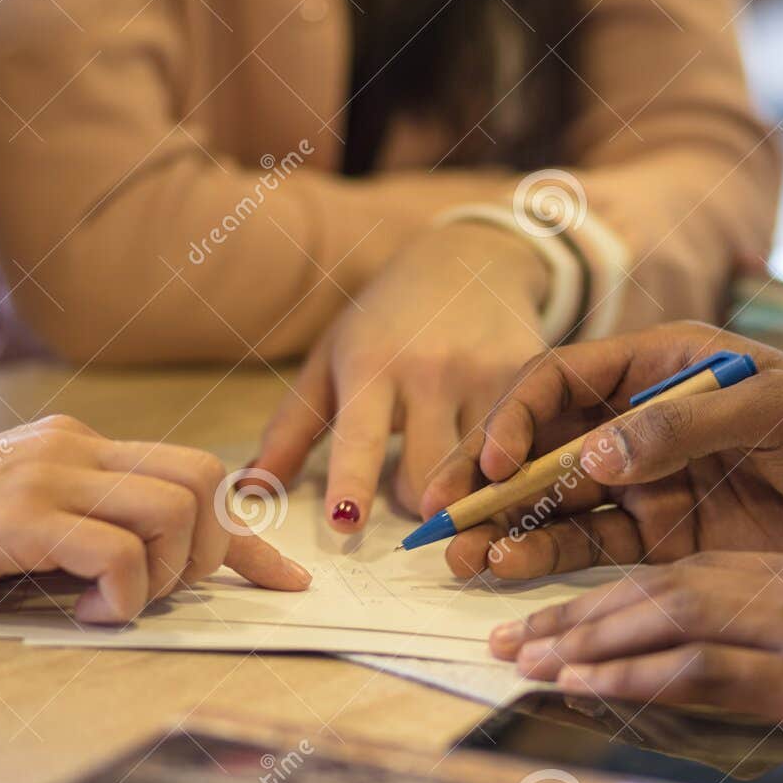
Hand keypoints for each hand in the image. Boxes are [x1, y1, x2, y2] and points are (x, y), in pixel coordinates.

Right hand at [0, 415, 311, 621]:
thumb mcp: (18, 519)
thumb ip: (81, 526)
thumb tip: (151, 573)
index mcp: (80, 445)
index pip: (195, 474)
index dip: (250, 538)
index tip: (283, 581)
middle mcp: (74, 447)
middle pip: (204, 478)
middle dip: (214, 551)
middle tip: (162, 596)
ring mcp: (48, 474)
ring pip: (177, 508)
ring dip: (166, 576)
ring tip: (114, 606)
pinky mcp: (18, 515)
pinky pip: (116, 548)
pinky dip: (121, 594)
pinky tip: (85, 612)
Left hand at [255, 222, 547, 530]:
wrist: (468, 258)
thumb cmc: (383, 321)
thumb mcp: (330, 361)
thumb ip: (290, 429)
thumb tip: (250, 491)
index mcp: (371, 364)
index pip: (359, 437)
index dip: (353, 484)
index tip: (346, 524)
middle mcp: (430, 369)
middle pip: (425, 477)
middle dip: (414, 502)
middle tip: (409, 487)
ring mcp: (485, 372)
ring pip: (478, 473)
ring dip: (461, 489)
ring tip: (451, 468)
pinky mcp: (531, 377)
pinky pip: (521, 450)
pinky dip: (505, 466)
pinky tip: (496, 454)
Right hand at [422, 323, 782, 579]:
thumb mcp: (773, 410)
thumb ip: (682, 426)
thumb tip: (593, 453)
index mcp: (659, 364)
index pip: (561, 379)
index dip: (517, 416)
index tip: (497, 460)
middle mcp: (637, 420)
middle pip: (539, 441)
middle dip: (485, 475)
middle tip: (438, 511)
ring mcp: (643, 480)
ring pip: (551, 499)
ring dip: (502, 523)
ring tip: (460, 555)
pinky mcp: (656, 537)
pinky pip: (585, 544)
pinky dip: (543, 557)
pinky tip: (508, 569)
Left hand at [491, 551, 782, 769]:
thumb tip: (755, 662)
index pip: (682, 575)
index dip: (611, 596)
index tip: (557, 619)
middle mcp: (780, 590)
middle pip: (656, 588)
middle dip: (577, 614)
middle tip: (512, 636)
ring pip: (664, 615)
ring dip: (588, 638)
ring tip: (526, 657)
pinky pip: (706, 666)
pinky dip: (638, 671)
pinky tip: (588, 681)